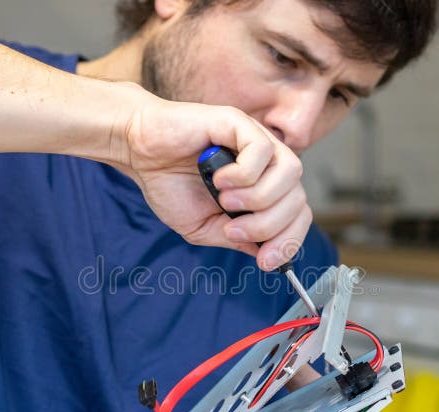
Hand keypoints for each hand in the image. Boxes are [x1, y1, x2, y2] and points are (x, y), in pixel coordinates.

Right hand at [109, 85, 311, 270]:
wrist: (140, 153)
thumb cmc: (170, 185)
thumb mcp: (205, 227)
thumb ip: (237, 238)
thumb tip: (266, 252)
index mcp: (265, 187)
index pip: (298, 215)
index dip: (289, 241)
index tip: (265, 261)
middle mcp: (268, 163)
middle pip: (298, 199)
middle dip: (268, 225)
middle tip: (232, 228)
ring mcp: (256, 140)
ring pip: (290, 172)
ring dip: (260, 198)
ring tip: (226, 200)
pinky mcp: (238, 123)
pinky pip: (263, 150)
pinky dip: (244, 174)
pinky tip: (219, 179)